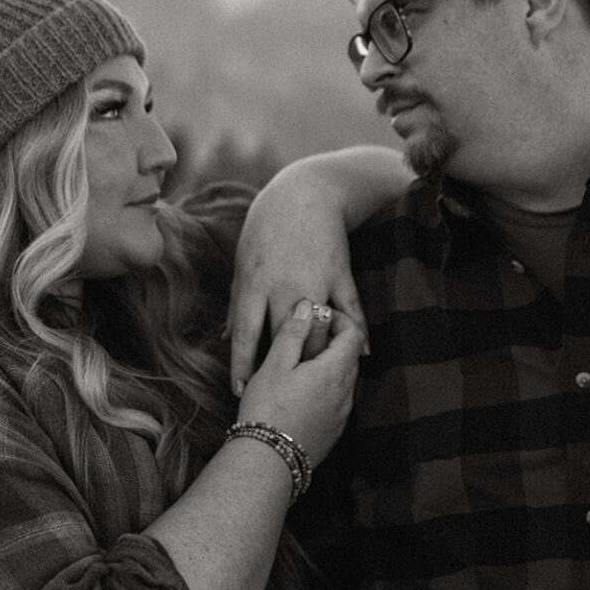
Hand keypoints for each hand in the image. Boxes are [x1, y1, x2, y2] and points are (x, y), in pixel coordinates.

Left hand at [228, 174, 366, 393]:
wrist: (304, 195)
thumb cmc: (266, 230)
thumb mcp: (244, 263)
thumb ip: (237, 302)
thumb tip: (227, 338)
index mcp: (255, 284)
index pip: (246, 334)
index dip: (242, 365)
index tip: (240, 390)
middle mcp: (285, 287)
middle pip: (285, 341)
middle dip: (285, 369)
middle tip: (283, 395)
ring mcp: (316, 281)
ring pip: (319, 332)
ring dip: (320, 357)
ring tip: (319, 379)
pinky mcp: (341, 275)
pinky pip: (352, 310)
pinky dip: (359, 334)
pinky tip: (363, 356)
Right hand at [236, 299, 365, 467]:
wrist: (267, 461)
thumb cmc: (267, 409)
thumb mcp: (275, 364)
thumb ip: (294, 333)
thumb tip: (308, 307)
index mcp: (334, 372)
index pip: (354, 334)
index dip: (340, 320)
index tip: (318, 317)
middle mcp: (345, 393)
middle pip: (351, 356)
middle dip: (333, 341)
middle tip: (305, 337)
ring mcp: (342, 415)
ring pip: (345, 379)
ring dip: (329, 366)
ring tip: (299, 365)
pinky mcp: (334, 431)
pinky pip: (338, 400)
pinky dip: (326, 388)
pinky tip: (301, 392)